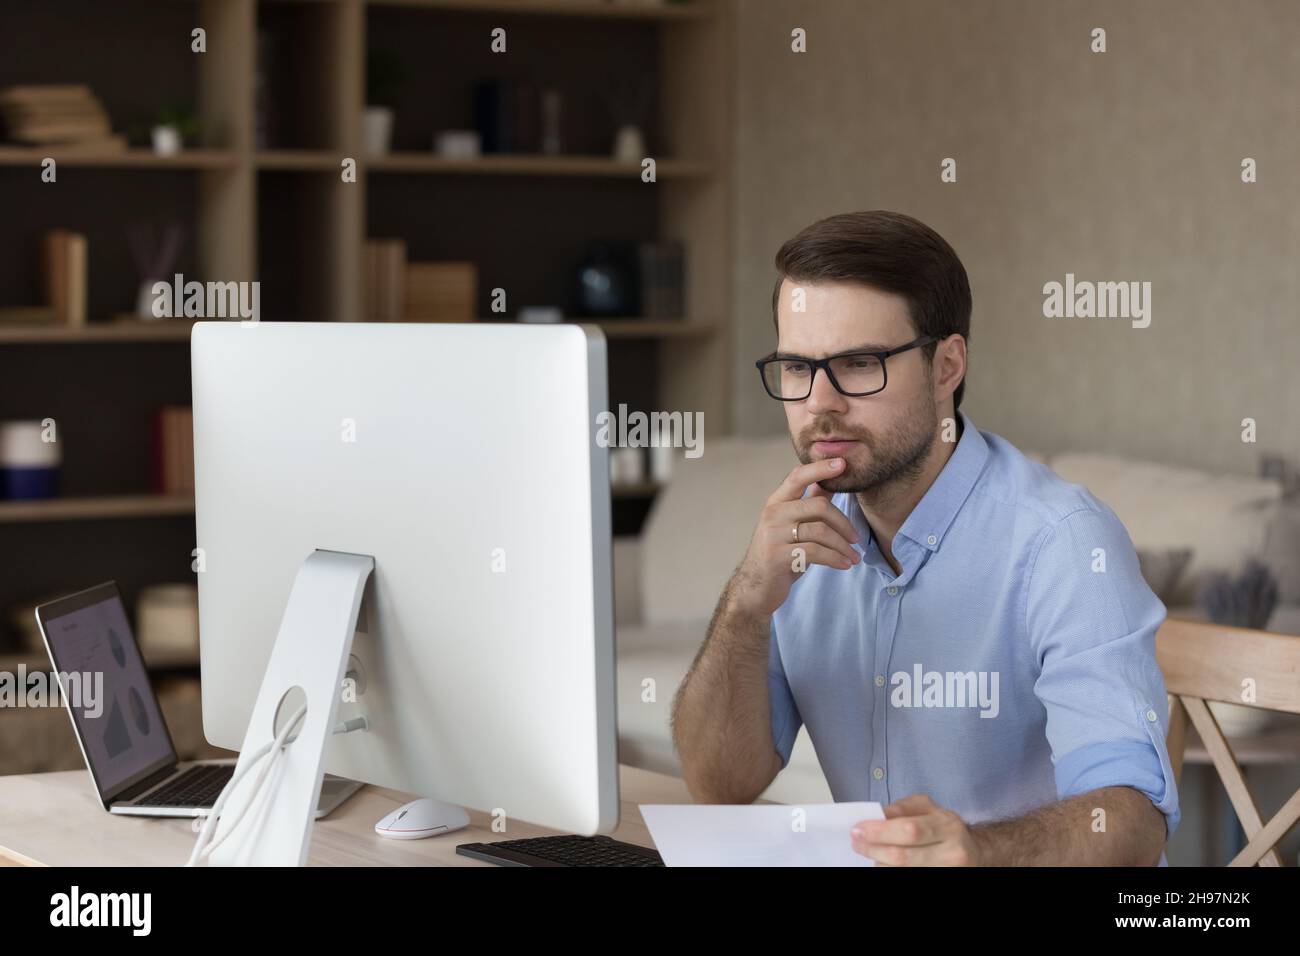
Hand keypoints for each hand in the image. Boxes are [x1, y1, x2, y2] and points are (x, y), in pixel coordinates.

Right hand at [730, 458, 860, 615]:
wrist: (754, 587)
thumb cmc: (778, 554)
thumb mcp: (790, 526)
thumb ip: (807, 504)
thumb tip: (827, 481)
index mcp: (776, 502)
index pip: (798, 477)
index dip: (820, 468)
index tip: (843, 463)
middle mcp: (773, 514)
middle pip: (819, 506)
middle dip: (844, 523)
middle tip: (857, 538)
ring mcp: (774, 534)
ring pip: (821, 531)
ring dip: (843, 546)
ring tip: (854, 557)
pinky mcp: (778, 556)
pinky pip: (816, 552)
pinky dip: (836, 558)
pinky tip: (845, 564)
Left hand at [850, 794, 982, 865]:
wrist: (974, 851)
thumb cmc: (944, 827)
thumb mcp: (927, 807)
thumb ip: (902, 808)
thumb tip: (876, 816)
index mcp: (947, 825)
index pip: (909, 830)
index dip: (880, 832)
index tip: (858, 829)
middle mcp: (952, 851)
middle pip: (904, 856)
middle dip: (874, 849)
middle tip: (856, 843)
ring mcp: (948, 871)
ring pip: (904, 871)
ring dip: (880, 862)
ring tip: (869, 853)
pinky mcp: (943, 879)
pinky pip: (910, 877)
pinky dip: (890, 870)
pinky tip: (882, 863)